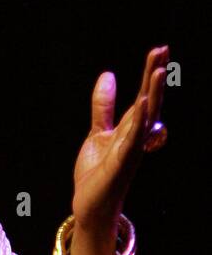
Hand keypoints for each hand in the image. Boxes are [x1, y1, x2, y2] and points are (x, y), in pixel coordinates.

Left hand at [72, 44, 168, 232]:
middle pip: (149, 101)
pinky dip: (138, 121)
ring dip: (153, 94)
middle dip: (155, 77)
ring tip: (159, 70)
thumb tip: (108, 75)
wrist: (90, 205)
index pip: (143, 95)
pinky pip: (133, 139)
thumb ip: (103, 107)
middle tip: (163, 49)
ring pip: (146, 118)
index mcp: (130, 128)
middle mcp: (135, 136)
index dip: (150, 73)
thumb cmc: (97, 173)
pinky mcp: (121, 163)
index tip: (159, 50)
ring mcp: (131, 149)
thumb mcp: (97, 133)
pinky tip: (142, 102)